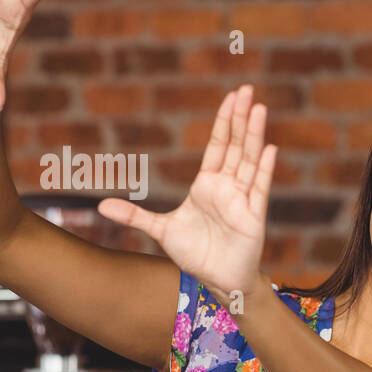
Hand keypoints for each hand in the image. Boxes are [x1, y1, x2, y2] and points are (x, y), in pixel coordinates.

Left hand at [98, 85, 277, 302]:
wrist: (217, 281)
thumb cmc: (195, 254)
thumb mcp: (161, 230)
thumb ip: (135, 215)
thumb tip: (102, 206)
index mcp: (207, 185)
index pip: (218, 146)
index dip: (224, 122)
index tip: (231, 98)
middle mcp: (227, 187)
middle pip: (236, 145)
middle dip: (241, 118)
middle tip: (247, 90)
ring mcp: (242, 200)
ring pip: (249, 160)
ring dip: (254, 135)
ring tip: (260, 109)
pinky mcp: (253, 217)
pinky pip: (259, 189)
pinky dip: (264, 169)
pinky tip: (269, 149)